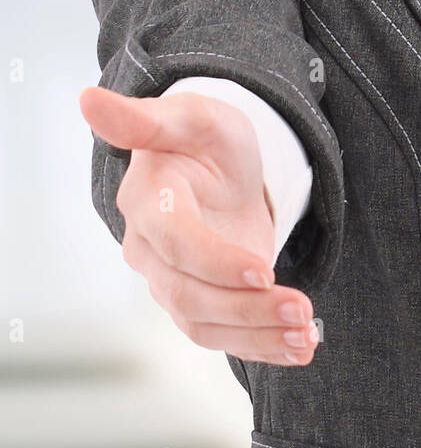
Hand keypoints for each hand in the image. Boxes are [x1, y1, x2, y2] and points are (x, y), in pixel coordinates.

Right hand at [78, 85, 318, 366]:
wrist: (220, 164)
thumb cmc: (204, 136)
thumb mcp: (191, 116)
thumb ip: (145, 118)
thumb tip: (89, 100)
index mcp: (148, 202)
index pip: (175, 244)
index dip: (215, 262)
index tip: (264, 270)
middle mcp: (152, 251)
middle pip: (190, 295)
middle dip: (246, 308)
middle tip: (300, 309)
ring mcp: (174, 280)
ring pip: (207, 324)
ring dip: (258, 335)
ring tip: (305, 336)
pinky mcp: (203, 301)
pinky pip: (224, 335)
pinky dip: (262, 345)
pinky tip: (300, 347)